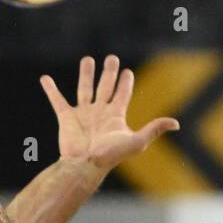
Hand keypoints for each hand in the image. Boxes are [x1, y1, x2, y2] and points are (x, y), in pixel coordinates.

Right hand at [39, 55, 178, 170]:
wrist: (85, 165)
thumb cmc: (111, 156)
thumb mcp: (137, 141)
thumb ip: (154, 129)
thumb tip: (176, 124)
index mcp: (115, 116)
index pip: (122, 94)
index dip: (125, 83)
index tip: (127, 72)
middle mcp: (99, 112)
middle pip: (105, 87)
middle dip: (108, 73)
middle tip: (112, 58)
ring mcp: (82, 114)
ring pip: (84, 89)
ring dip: (86, 75)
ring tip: (87, 60)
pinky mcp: (66, 118)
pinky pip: (57, 100)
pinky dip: (51, 89)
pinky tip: (45, 79)